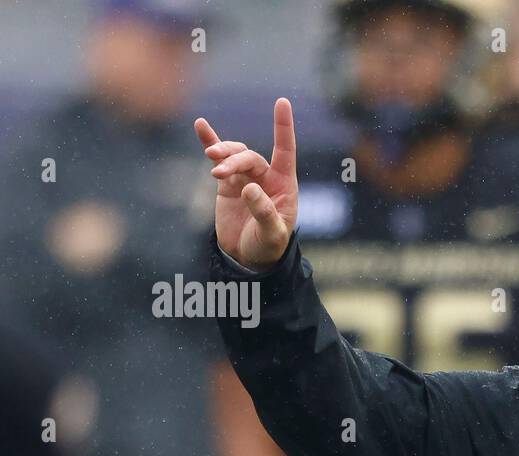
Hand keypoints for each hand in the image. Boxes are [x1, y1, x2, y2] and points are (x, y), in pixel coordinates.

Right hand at [194, 97, 297, 270]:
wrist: (249, 258)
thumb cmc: (268, 246)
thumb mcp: (272, 234)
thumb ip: (263, 212)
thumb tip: (249, 188)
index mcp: (284, 185)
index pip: (285, 150)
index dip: (283, 127)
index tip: (282, 102)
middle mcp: (267, 177)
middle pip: (250, 156)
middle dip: (234, 160)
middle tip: (218, 171)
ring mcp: (246, 178)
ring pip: (234, 156)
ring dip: (222, 154)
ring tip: (211, 160)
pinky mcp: (228, 184)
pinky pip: (219, 159)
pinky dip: (211, 142)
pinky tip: (201, 125)